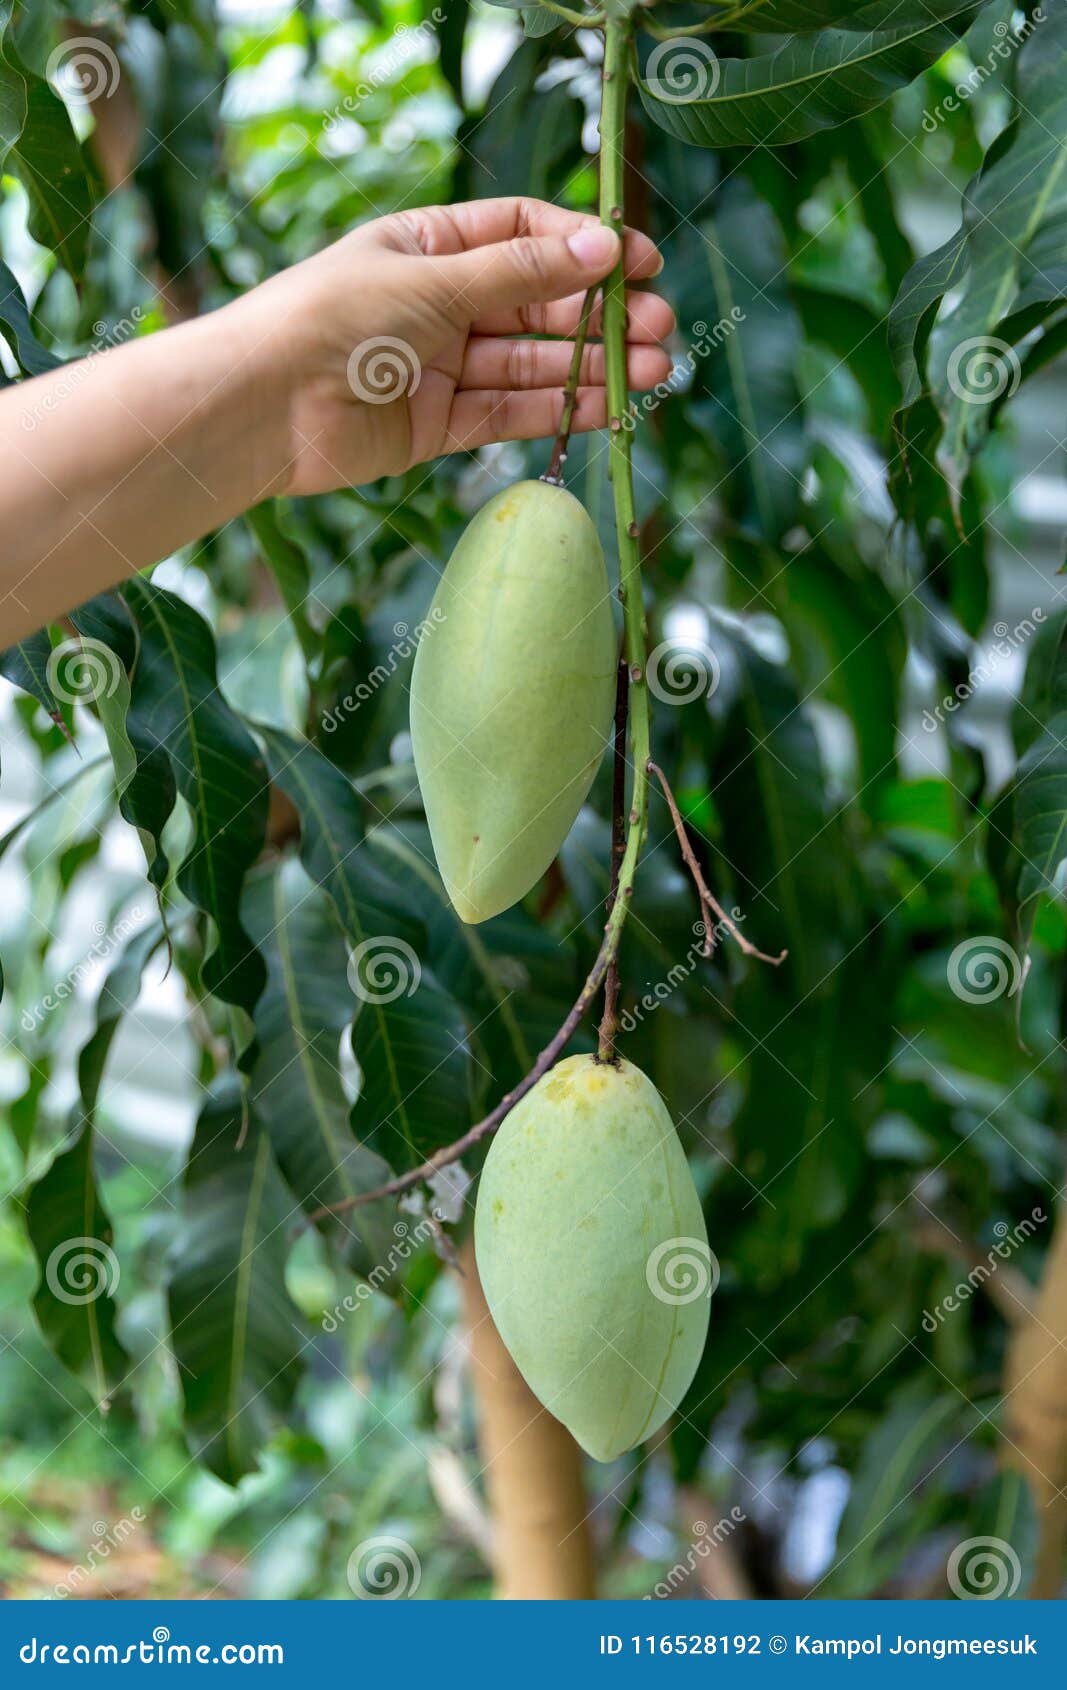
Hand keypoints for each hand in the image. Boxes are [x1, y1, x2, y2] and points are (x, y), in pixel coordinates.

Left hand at [242, 196, 674, 493]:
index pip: (523, 234)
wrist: (264, 408)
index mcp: (431, 246)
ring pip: (532, 362)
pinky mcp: (438, 426)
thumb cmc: (334, 320)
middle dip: (600, 316)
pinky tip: (606, 406)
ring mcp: (442, 367)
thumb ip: (518, 274)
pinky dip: (558, 410)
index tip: (639, 263)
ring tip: (652, 371)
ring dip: (593, 366)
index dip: (582, 248)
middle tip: (659, 328)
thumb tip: (602, 250)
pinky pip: (509, 413)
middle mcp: (440, 303)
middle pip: (538, 304)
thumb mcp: (432, 281)